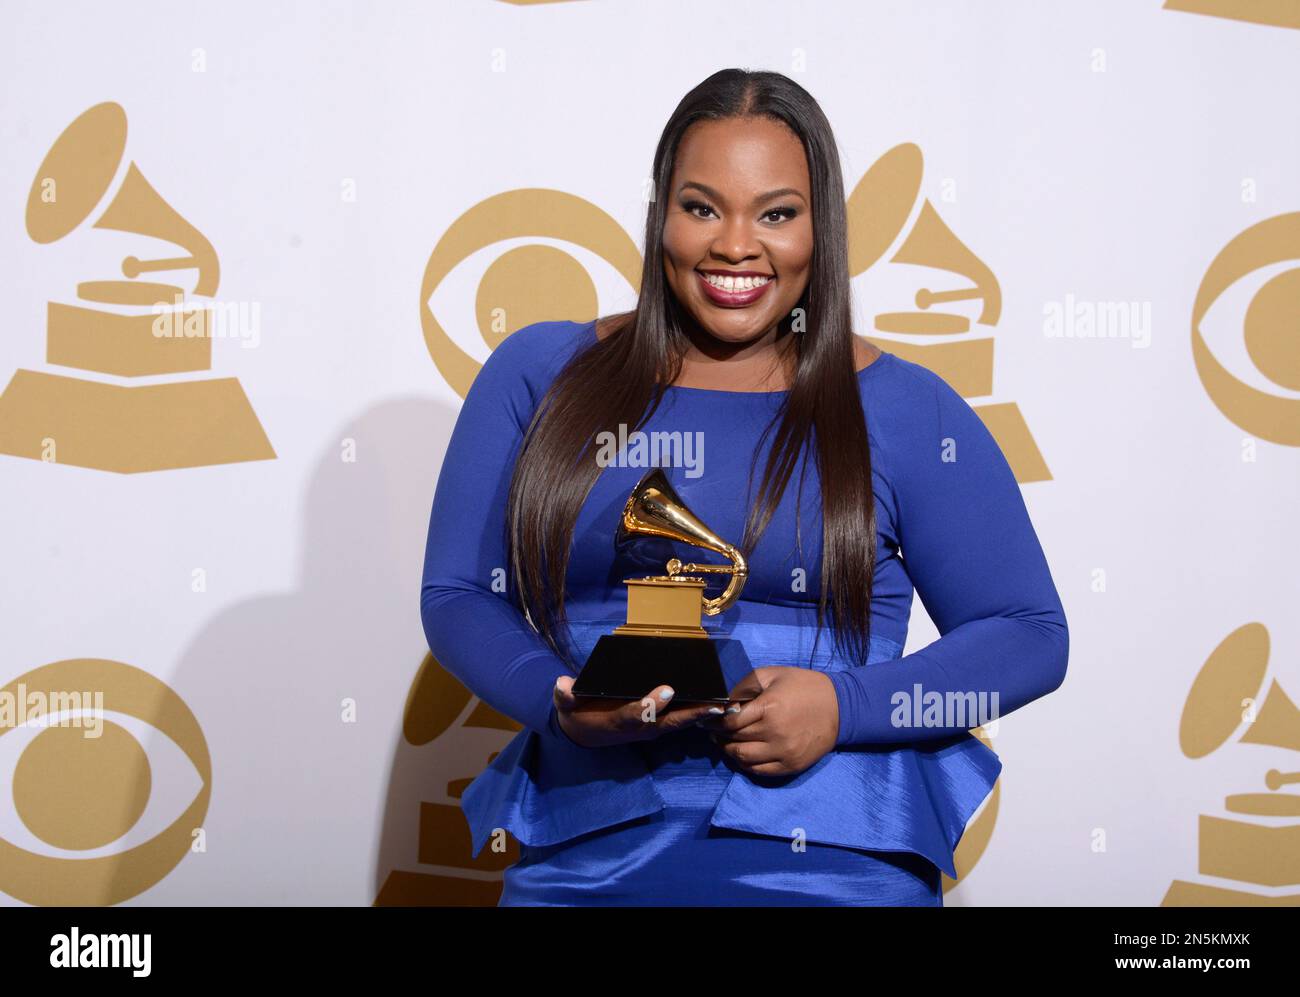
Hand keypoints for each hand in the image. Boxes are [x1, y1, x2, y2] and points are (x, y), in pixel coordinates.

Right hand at [551, 674, 724, 747]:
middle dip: (692, 714)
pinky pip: (681, 720)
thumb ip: (565, 696)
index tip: (667, 690)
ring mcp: (650, 728)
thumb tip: (562, 684)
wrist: (583, 734)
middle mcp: (639, 727)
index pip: (637, 714)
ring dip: (703, 716)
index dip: (651, 704)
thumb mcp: (565, 706)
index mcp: (618, 721)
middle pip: (669, 722)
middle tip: (717, 706)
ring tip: (728, 706)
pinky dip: (700, 714)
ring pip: (680, 722)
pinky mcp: (657, 725)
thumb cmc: (576, 714)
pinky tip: (720, 706)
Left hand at [700, 666, 838, 776]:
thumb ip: (744, 686)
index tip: (707, 719)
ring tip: (724, 742)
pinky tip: (741, 754)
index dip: (714, 721)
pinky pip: (759, 771)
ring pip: (743, 758)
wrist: (840, 707)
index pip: (730, 721)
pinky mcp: (791, 766)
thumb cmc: (803, 686)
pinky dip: (745, 764)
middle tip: (712, 730)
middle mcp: (775, 734)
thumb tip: (723, 702)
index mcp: (770, 708)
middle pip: (734, 739)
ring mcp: (783, 753)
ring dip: (728, 751)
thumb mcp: (772, 675)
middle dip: (718, 735)